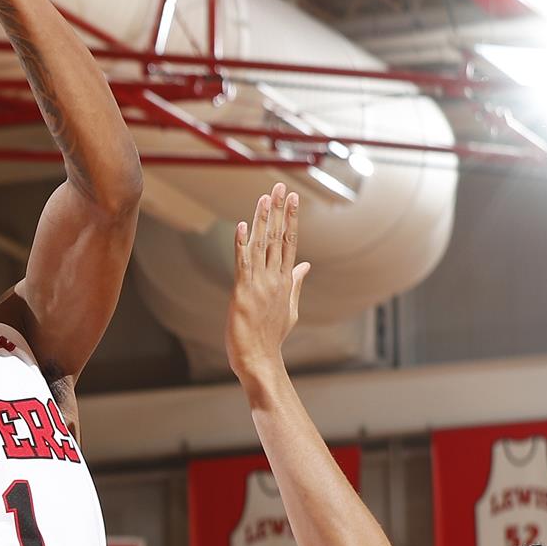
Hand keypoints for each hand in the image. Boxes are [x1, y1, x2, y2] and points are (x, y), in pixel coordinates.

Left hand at [227, 187, 310, 385]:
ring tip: (265, 197)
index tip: (292, 198)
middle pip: (278, 238)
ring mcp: (260, 284)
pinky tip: (241, 225)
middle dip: (279, 211)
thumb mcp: (289, 306)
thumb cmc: (271, 335)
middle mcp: (275, 278)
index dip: (291, 218)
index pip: (290, 242)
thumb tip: (305, 265)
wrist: (259, 359)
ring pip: (262, 246)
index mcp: (285, 280)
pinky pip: (242, 263)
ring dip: (263, 220)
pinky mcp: (243, 292)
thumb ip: (295, 282)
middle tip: (280, 186)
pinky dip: (242, 244)